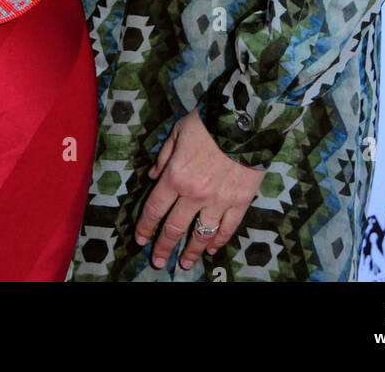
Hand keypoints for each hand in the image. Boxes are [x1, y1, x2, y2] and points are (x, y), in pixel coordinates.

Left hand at [135, 109, 264, 270]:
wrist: (243, 120)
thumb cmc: (208, 123)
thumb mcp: (178, 132)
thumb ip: (164, 157)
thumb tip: (154, 175)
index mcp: (175, 176)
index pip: (154, 209)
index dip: (146, 227)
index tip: (141, 239)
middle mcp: (193, 194)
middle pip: (174, 228)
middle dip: (163, 248)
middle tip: (157, 262)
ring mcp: (218, 201)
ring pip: (201, 235)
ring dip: (191, 252)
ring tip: (184, 264)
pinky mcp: (240, 202)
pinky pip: (227, 228)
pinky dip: (218, 241)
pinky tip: (212, 250)